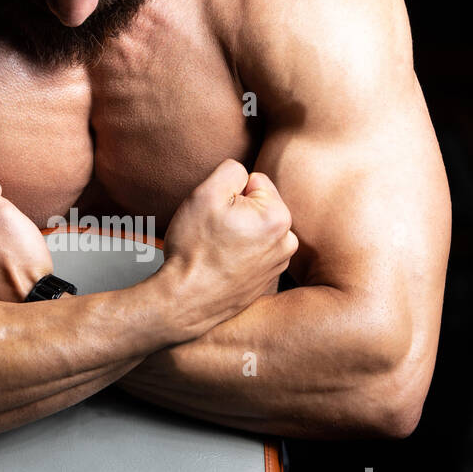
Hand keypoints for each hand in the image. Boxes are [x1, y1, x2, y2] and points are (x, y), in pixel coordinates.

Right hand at [160, 159, 297, 337]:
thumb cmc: (194, 248)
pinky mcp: (267, 280)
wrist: (185, 301)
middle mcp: (287, 241)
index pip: (254, 181)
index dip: (229, 193)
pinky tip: (221, 265)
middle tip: (213, 233)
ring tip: (217, 250)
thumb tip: (244, 175)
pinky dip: (239, 254)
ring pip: (255, 229)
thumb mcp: (206, 193)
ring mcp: (279, 264)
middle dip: (236, 213)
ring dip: (239, 233)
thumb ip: (232, 170)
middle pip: (258, 206)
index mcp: (278, 216)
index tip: (215, 214)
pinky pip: (253, 252)